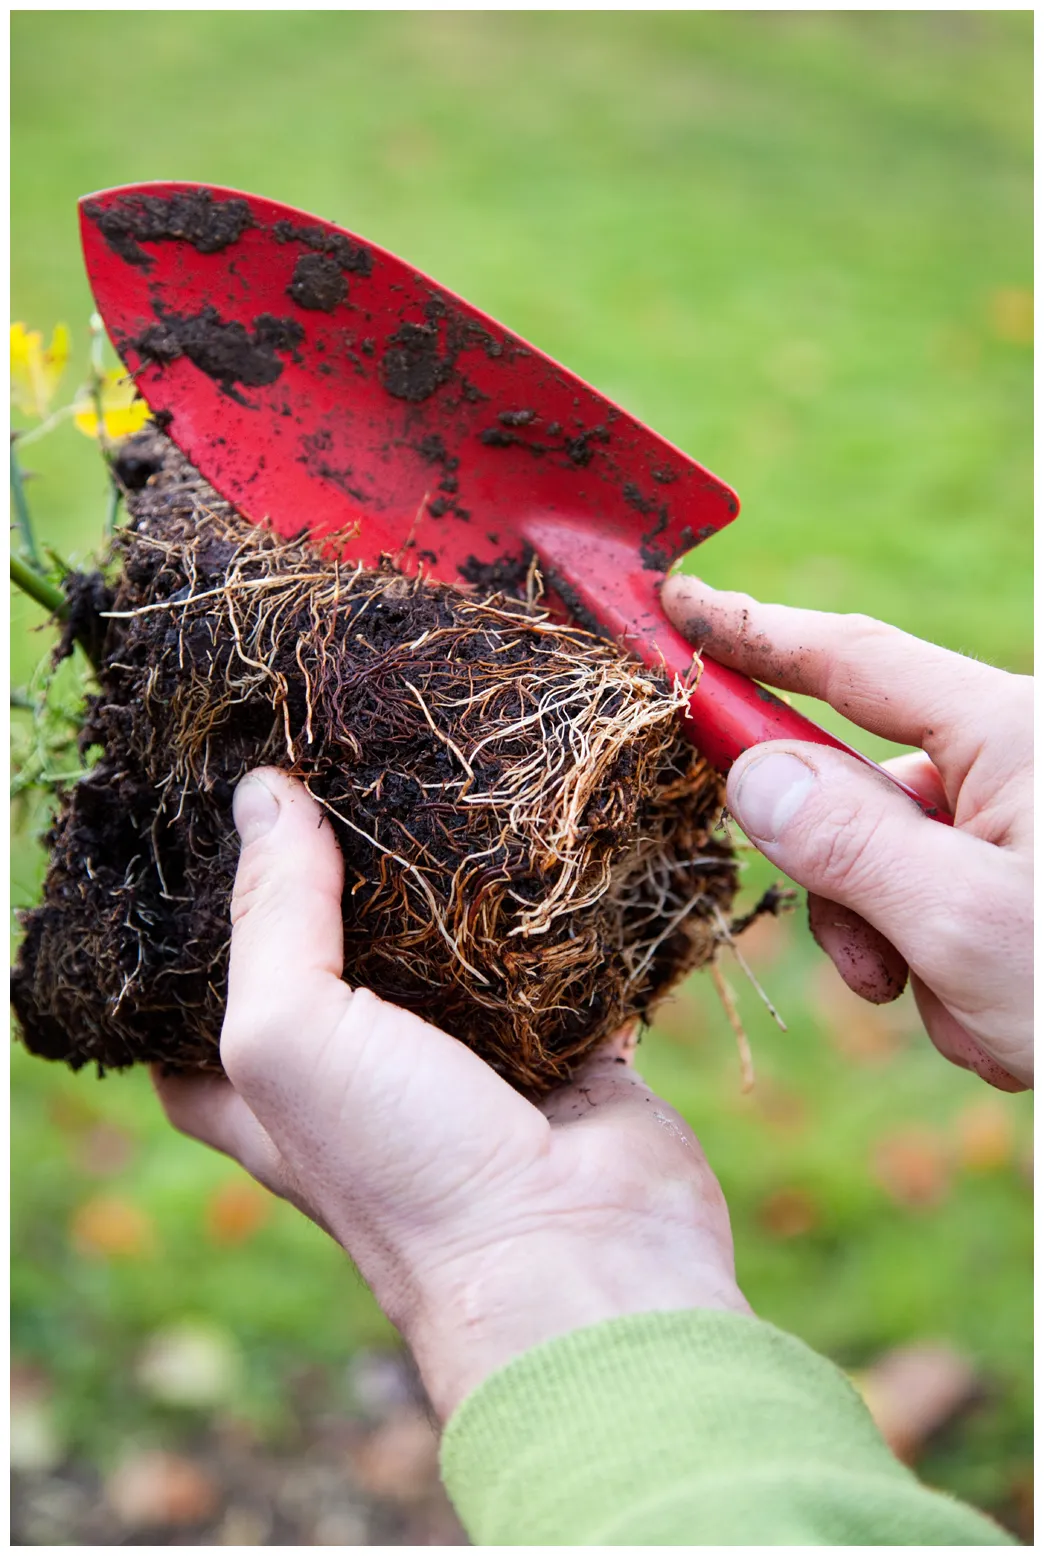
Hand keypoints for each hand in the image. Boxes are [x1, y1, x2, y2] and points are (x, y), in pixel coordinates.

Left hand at [153, 769, 748, 1421]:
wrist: (579, 1262)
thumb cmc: (405, 1171)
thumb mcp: (289, 1037)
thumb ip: (274, 915)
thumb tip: (263, 792)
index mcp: (268, 1089)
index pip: (201, 997)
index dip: (201, 920)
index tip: (217, 819)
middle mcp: (361, 1073)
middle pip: (336, 950)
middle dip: (342, 870)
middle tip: (345, 764)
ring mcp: (466, 1062)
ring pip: (453, 947)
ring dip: (458, 881)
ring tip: (450, 771)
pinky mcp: (562, 1051)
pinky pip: (558, 962)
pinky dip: (559, 912)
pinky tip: (551, 833)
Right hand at [661, 576, 1031, 1091]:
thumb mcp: (966, 927)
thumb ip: (846, 844)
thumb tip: (752, 772)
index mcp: (1012, 733)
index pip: (851, 659)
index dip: (751, 631)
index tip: (676, 604)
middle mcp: (1019, 764)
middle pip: (865, 792)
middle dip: (855, 892)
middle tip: (880, 976)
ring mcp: (1027, 827)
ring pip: (899, 871)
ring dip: (910, 956)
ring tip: (984, 1022)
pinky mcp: (1030, 882)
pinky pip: (944, 913)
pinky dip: (953, 979)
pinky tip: (1010, 1028)